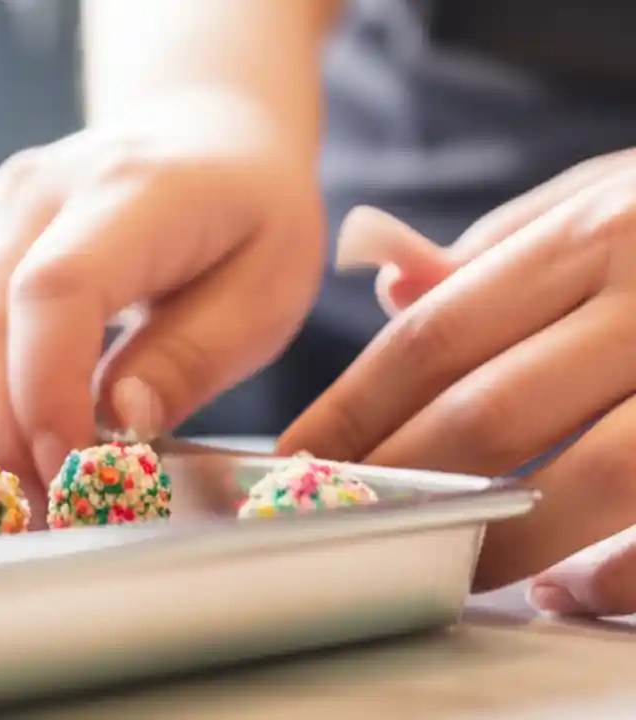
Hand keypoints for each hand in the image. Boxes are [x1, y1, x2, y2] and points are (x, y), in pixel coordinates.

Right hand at [0, 90, 324, 495]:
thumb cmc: (248, 217)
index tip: (75, 473)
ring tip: (9, 489)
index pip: (54, 292)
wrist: (203, 131)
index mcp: (128, 191)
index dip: (50, 394)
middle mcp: (37, 189)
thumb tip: (120, 425)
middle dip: (2, 430)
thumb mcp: (265, 290)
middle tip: (39, 510)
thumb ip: (191, 356)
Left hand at [280, 150, 635, 611]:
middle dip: (401, 482)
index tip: (293, 461)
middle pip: (487, 413)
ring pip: (587, 481)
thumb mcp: (612, 200)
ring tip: (451, 570)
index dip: (349, 409)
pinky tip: (573, 593)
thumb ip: (504, 252)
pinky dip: (621, 576)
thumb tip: (391, 285)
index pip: (433, 338)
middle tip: (344, 523)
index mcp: (595, 233)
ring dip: (501, 541)